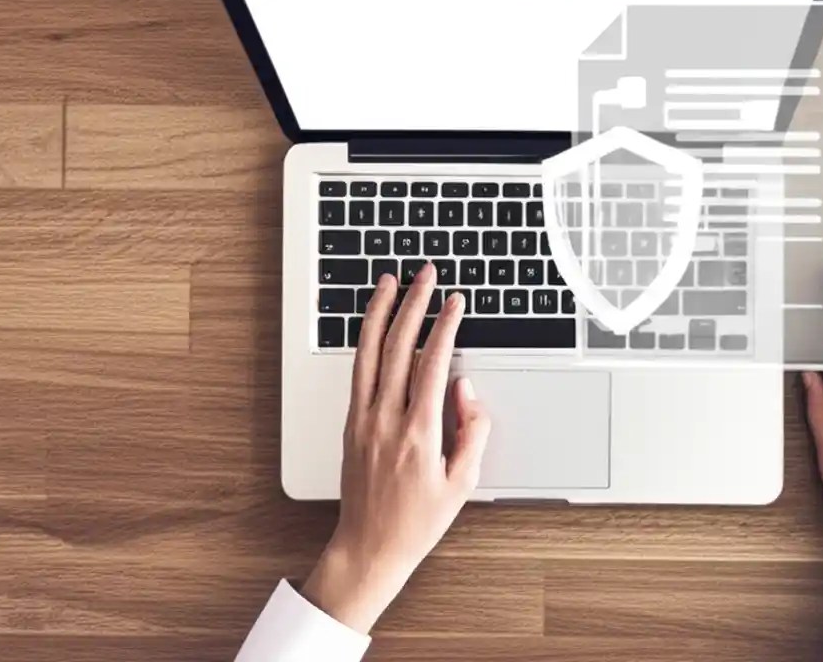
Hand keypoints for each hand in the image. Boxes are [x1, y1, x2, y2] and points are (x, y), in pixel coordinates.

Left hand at [301, 264, 491, 632]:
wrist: (369, 547)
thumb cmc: (416, 522)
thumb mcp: (462, 483)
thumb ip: (471, 432)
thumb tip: (466, 390)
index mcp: (417, 433)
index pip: (432, 363)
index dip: (444, 326)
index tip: (454, 302)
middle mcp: (385, 420)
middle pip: (398, 347)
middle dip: (413, 304)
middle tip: (425, 274)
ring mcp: (363, 419)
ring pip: (369, 352)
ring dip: (379, 312)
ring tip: (389, 282)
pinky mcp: (351, 423)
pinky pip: (358, 370)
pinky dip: (365, 340)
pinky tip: (373, 324)